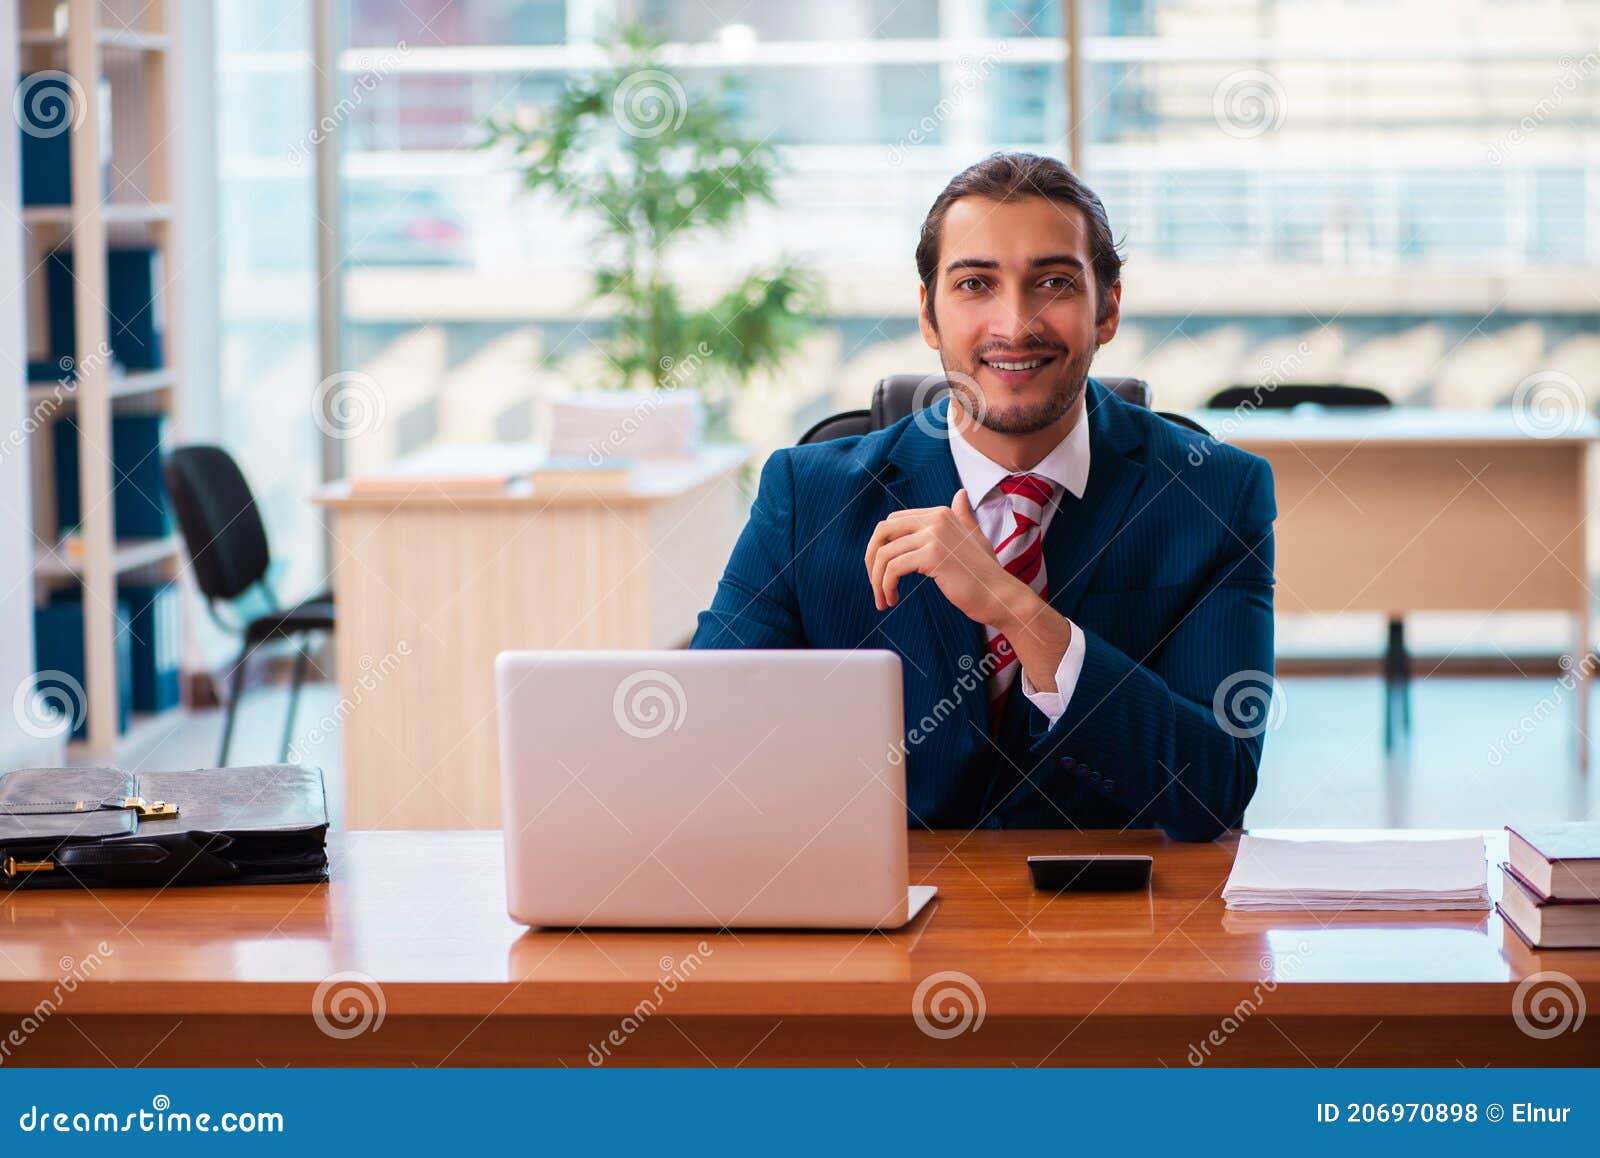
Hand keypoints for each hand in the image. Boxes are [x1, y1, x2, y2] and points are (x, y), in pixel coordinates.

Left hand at [865, 489, 1034, 628]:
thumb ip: (963, 517)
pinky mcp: (932, 556)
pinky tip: (892, 599)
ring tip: (883, 600)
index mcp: (941, 513)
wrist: (1001, 596)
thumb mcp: (975, 539)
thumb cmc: (986, 574)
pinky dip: (886, 586)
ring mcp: (934, 535)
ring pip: (884, 554)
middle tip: (875, 585)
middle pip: (882, 531)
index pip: (893, 522)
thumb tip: (960, 494)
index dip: (880, 547)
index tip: (882, 572)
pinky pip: (893, 569)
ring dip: (877, 580)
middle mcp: (936, 518)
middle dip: (871, 559)